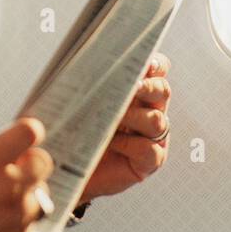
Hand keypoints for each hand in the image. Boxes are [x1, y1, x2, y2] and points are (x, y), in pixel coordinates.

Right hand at [0, 117, 52, 231]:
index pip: (28, 133)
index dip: (26, 131)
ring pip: (38, 197)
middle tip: (7, 171)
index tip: (21, 135)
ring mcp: (15, 218)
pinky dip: (12, 222)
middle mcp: (8, 188)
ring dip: (21, 196)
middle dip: (28, 163)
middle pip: (43, 163)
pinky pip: (26, 225)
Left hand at [78, 52, 170, 202]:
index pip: (157, 71)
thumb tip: (79, 63)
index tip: (144, 61)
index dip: (155, 64)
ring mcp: (153, 138)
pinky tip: (111, 144)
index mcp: (136, 93)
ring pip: (157, 120)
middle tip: (132, 86)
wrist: (68, 170)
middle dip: (149, 86)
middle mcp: (149, 111)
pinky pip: (149, 149)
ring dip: (135, 116)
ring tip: (113, 118)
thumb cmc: (72, 132)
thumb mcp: (75, 104)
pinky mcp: (150, 162)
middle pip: (162, 91)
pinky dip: (131, 145)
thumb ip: (84, 86)